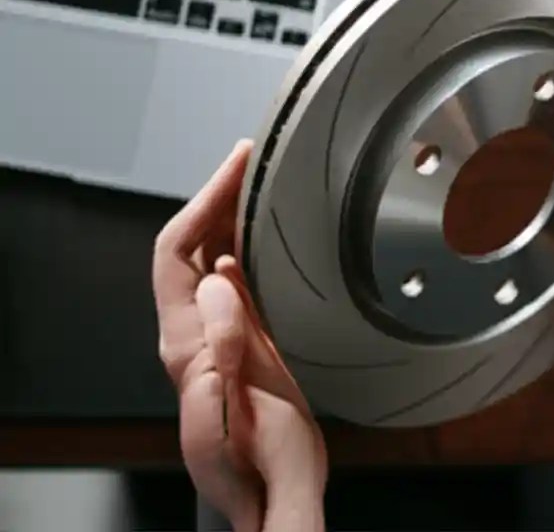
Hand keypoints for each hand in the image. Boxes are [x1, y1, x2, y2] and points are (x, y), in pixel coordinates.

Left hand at [152, 141, 327, 531]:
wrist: (275, 493)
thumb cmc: (259, 460)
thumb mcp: (238, 402)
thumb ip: (226, 343)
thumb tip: (220, 280)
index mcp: (185, 344)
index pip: (178, 251)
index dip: (204, 201)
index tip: (237, 165)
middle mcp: (193, 335)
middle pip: (190, 248)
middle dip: (217, 197)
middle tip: (251, 160)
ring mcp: (216, 339)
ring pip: (211, 260)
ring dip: (230, 217)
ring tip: (259, 183)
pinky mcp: (242, 346)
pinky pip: (235, 281)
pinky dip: (248, 246)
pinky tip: (268, 236)